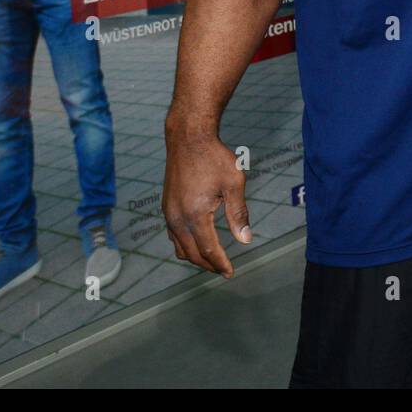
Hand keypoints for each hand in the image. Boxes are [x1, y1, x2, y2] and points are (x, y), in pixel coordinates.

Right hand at [163, 128, 251, 277]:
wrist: (188, 138)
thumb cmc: (214, 157)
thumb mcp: (234, 183)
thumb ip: (238, 213)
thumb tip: (245, 240)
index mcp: (195, 215)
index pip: (208, 250)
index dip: (221, 264)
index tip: (231, 273)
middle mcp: (177, 218)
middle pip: (192, 254)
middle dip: (208, 265)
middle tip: (223, 270)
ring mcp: (169, 213)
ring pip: (179, 247)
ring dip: (195, 257)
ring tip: (212, 261)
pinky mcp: (166, 206)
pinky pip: (173, 235)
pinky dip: (185, 245)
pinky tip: (196, 243)